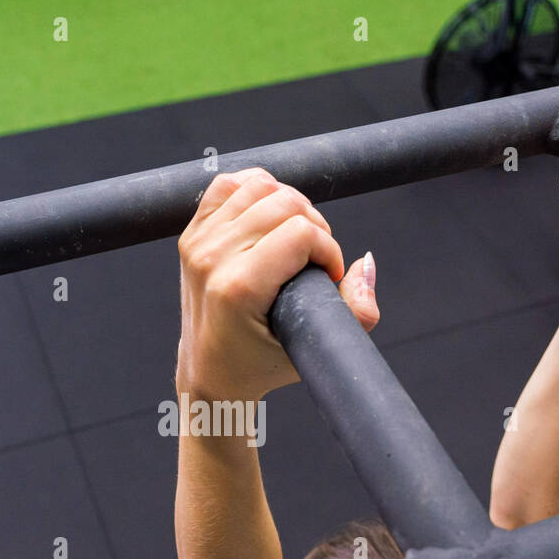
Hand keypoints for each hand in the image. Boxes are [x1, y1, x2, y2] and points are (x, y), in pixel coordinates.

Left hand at [176, 168, 378, 400]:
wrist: (210, 373)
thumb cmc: (257, 365)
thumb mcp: (315, 347)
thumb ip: (356, 312)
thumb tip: (366, 263)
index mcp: (237, 288)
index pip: (300, 232)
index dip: (328, 248)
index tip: (329, 275)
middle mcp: (212, 259)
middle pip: (283, 202)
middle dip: (315, 226)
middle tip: (316, 258)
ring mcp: (198, 244)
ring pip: (259, 186)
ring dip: (290, 203)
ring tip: (298, 236)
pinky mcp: (192, 234)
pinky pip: (229, 185)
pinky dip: (257, 188)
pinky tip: (272, 212)